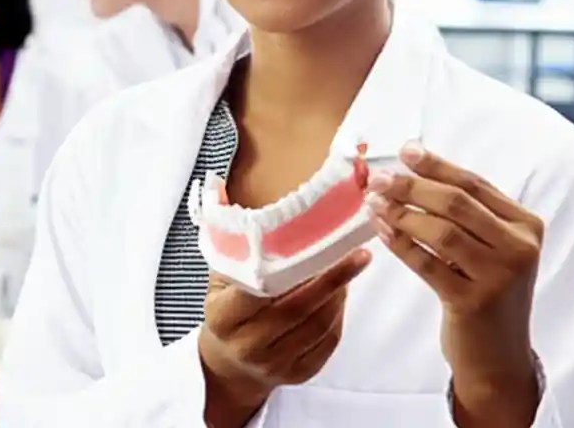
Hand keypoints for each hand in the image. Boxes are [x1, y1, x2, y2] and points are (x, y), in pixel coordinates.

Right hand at [198, 249, 371, 426]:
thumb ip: (236, 250)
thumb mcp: (219, 280)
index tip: (317, 244)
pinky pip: (328, 342)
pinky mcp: (298, 374)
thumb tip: (239, 200)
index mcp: (223, 317)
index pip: (258, 291)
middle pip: (296, 309)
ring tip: (350, 267)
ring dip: (339, 294)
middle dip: (330, 279)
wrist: (230, 362)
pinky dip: (339, 314)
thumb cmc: (228, 308)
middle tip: (353, 254)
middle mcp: (246, 345)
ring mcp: (273, 364)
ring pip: (317, 326)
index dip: (290, 267)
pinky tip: (342, 293)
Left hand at [366, 141, 541, 424]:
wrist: (498, 355)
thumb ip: (465, 211)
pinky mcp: (474, 302)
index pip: (475, 184)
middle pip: (457, 203)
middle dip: (411, 186)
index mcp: (527, 226)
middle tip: (377, 179)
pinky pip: (427, 263)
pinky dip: (400, 243)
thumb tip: (411, 165)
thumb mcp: (490, 248)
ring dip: (401, 213)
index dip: (436, 165)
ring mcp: (500, 277)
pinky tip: (380, 231)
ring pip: (441, 231)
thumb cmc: (485, 290)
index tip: (404, 151)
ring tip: (372, 204)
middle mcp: (521, 248)